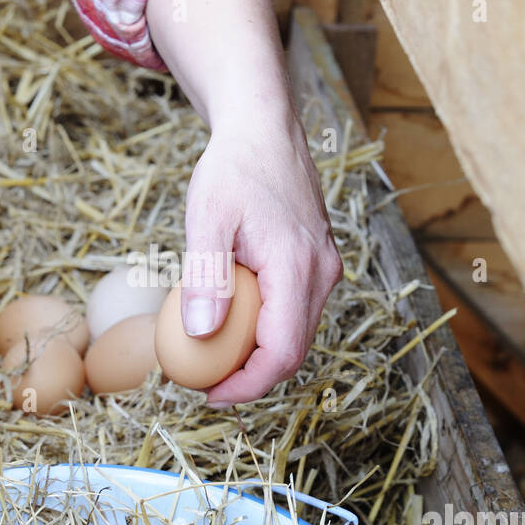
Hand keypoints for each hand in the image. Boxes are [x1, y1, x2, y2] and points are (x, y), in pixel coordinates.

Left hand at [182, 102, 342, 405]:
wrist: (264, 129)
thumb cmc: (234, 167)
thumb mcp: (208, 217)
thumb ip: (206, 277)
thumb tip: (199, 334)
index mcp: (298, 267)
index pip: (283, 352)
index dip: (248, 385)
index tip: (209, 395)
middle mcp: (322, 273)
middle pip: (293, 350)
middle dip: (250, 376)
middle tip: (202, 380)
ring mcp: (324, 268)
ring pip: (295, 333)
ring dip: (257, 353)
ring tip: (210, 353)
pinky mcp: (317, 262)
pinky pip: (295, 311)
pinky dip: (264, 328)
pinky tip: (229, 321)